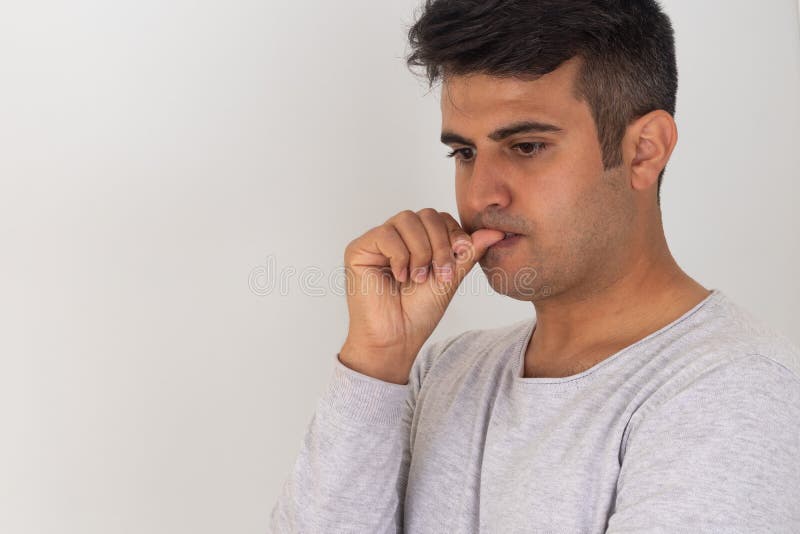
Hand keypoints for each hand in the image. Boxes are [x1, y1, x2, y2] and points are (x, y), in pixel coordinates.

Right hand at [339, 208, 504, 383]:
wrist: (397, 338)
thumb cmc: (419, 312)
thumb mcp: (451, 277)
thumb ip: (468, 252)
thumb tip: (496, 232)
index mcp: (418, 240)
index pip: (439, 217)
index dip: (453, 233)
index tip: (460, 257)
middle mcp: (397, 236)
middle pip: (425, 214)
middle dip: (440, 244)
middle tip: (440, 274)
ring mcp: (377, 241)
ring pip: (406, 220)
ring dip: (420, 251)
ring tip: (418, 278)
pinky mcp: (359, 249)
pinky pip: (385, 234)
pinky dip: (399, 256)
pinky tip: (400, 277)